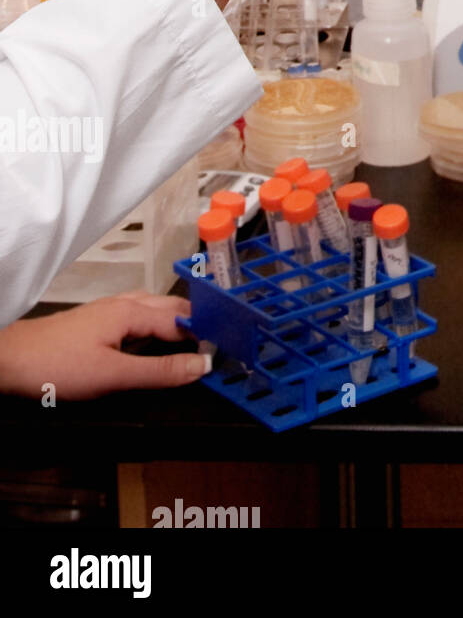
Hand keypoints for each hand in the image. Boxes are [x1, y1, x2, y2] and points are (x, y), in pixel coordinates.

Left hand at [0, 294, 208, 400]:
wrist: (10, 359)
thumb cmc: (58, 365)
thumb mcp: (113, 374)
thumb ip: (159, 370)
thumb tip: (202, 365)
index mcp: (133, 312)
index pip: (182, 321)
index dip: (205, 335)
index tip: (226, 350)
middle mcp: (125, 303)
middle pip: (171, 306)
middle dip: (196, 320)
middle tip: (216, 342)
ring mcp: (109, 310)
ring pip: (154, 307)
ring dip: (177, 319)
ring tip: (193, 338)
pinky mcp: (97, 320)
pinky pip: (139, 313)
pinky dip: (157, 322)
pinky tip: (153, 336)